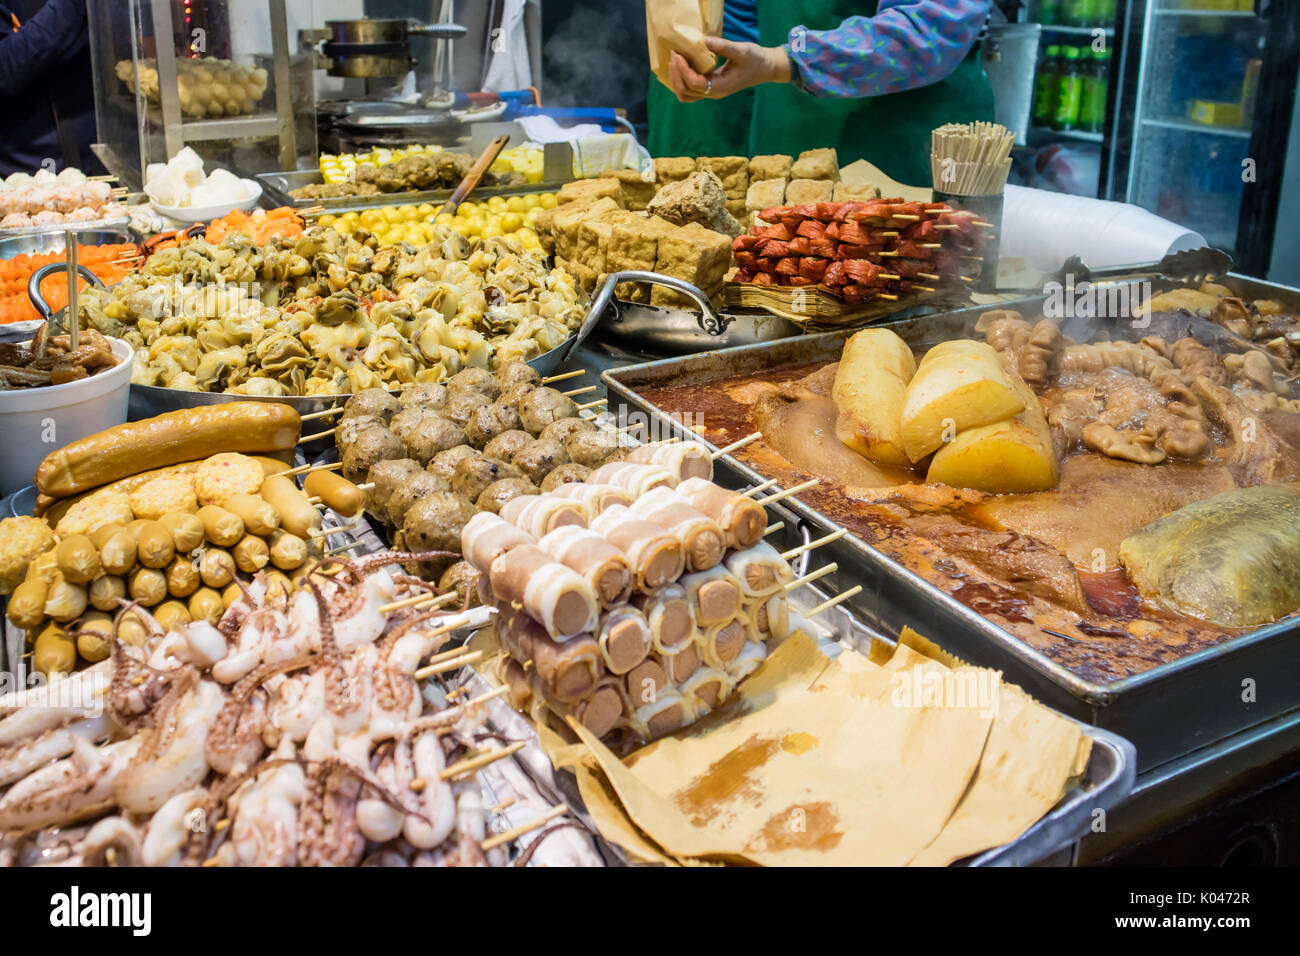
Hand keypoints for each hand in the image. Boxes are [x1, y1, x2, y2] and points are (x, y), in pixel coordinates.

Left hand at [665, 35, 791, 102]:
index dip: (683, 70)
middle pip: (685, 92)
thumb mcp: (740, 50)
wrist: (765, 68)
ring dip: (676, 79)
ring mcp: (710, 92)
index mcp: (720, 87)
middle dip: (676, 74)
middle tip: (674, 54)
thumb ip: (722, 46)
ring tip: (674, 60)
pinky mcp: (709, 87)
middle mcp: (713, 93)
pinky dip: (681, 79)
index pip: (694, 83)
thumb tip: (702, 40)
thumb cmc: (755, 60)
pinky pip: (689, 88)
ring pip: (685, 93)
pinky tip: (680, 65)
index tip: (678, 54)